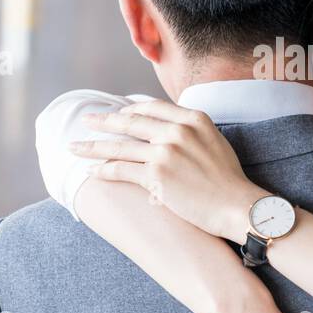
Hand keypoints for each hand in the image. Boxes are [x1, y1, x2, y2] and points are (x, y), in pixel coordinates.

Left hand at [69, 101, 258, 239]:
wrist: (238, 206)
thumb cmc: (228, 181)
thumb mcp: (214, 142)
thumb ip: (191, 132)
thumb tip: (168, 133)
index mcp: (193, 118)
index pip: (152, 107)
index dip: (129, 109)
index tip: (117, 112)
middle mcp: (178, 130)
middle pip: (130, 122)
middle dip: (104, 121)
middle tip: (86, 120)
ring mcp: (166, 151)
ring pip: (120, 146)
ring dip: (93, 146)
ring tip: (75, 147)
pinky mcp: (157, 175)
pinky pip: (122, 169)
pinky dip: (103, 170)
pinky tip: (92, 171)